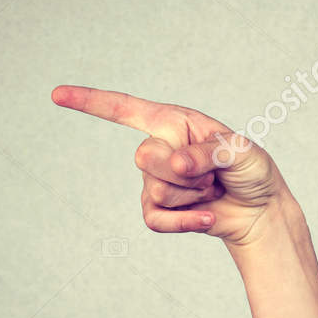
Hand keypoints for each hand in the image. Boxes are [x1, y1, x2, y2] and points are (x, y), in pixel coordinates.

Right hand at [50, 85, 294, 248]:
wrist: (260, 210)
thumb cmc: (252, 170)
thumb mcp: (241, 151)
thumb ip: (208, 152)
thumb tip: (175, 164)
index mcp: (174, 121)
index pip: (124, 109)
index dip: (89, 102)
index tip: (57, 95)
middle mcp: (160, 146)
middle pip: (144, 158)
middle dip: (183, 172)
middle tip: (213, 175)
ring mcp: (156, 180)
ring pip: (155, 189)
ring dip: (191, 195)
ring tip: (212, 190)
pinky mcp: (159, 209)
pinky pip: (154, 219)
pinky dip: (184, 222)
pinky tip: (208, 217)